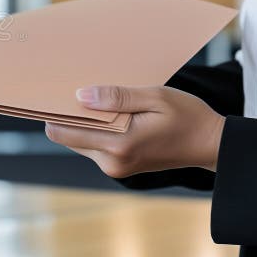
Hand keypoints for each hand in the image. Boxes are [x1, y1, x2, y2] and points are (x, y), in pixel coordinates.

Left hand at [45, 85, 225, 177]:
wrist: (211, 144)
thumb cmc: (187, 116)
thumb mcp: (154, 97)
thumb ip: (117, 98)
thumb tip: (80, 96)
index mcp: (119, 144)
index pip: (64, 132)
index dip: (51, 113)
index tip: (45, 94)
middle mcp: (112, 162)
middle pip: (68, 136)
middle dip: (66, 114)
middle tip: (69, 88)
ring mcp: (115, 167)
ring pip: (80, 140)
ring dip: (82, 121)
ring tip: (93, 98)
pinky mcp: (119, 167)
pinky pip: (94, 144)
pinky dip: (95, 129)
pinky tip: (106, 112)